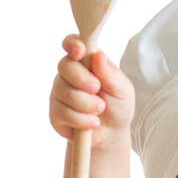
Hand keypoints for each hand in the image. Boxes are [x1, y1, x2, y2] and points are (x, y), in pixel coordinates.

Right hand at [49, 34, 134, 155]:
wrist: (112, 134)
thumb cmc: (117, 106)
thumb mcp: (123, 90)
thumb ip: (110, 74)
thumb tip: (98, 55)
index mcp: (85, 62)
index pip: (72, 44)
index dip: (72, 44)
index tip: (80, 51)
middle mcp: (69, 74)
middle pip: (65, 66)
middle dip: (82, 79)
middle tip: (97, 89)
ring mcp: (59, 92)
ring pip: (64, 91)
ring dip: (86, 103)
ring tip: (100, 110)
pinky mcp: (55, 113)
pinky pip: (62, 112)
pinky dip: (81, 120)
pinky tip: (92, 122)